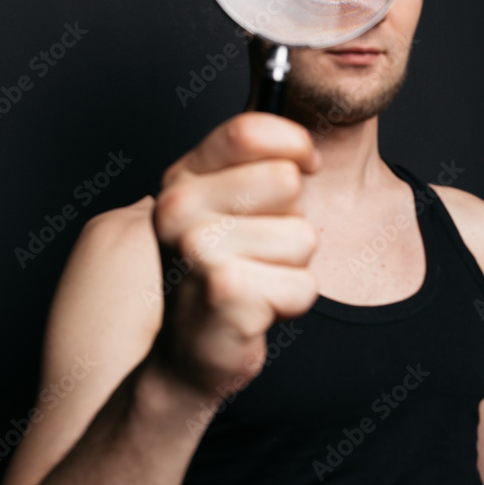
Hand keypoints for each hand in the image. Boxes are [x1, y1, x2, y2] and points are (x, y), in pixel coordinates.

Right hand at [144, 112, 320, 412]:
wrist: (188, 354)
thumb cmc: (219, 276)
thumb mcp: (228, 210)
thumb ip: (257, 166)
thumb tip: (304, 148)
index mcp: (182, 178)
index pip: (250, 129)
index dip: (294, 145)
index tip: (304, 165)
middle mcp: (179, 208)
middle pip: (287, 181)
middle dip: (292, 220)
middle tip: (260, 250)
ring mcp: (199, 250)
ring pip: (303, 237)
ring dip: (292, 267)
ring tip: (256, 280)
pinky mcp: (225, 292)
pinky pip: (303, 285)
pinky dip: (291, 302)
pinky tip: (257, 309)